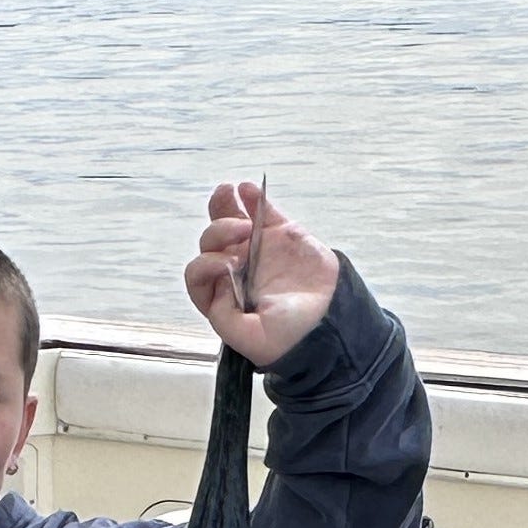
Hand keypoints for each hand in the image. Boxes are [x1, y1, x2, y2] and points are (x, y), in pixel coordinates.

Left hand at [185, 180, 342, 370]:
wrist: (329, 321)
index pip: (198, 274)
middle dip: (219, 231)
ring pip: (230, 221)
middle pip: (211, 243)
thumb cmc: (288, 336)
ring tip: (226, 190)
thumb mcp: (250, 339)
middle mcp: (235, 272)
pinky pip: (261, 212)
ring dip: (224, 206)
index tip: (231, 266)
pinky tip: (247, 188)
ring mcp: (256, 250)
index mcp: (221, 296)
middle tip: (242, 231)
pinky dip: (253, 198)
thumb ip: (224, 319)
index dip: (206, 265)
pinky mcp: (280, 235)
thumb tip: (219, 287)